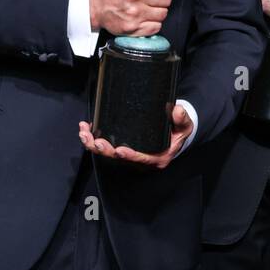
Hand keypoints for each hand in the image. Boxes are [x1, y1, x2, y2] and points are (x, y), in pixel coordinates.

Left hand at [78, 105, 192, 168]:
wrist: (175, 131)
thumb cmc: (179, 131)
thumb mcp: (185, 126)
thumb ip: (181, 119)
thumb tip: (177, 110)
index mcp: (157, 156)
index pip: (142, 158)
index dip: (130, 156)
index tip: (120, 150)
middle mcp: (142, 158)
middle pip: (120, 157)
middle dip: (105, 150)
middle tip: (96, 141)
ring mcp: (131, 153)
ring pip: (109, 153)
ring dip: (94, 144)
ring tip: (85, 134)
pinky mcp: (124, 146)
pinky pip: (107, 145)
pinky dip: (94, 138)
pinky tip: (86, 129)